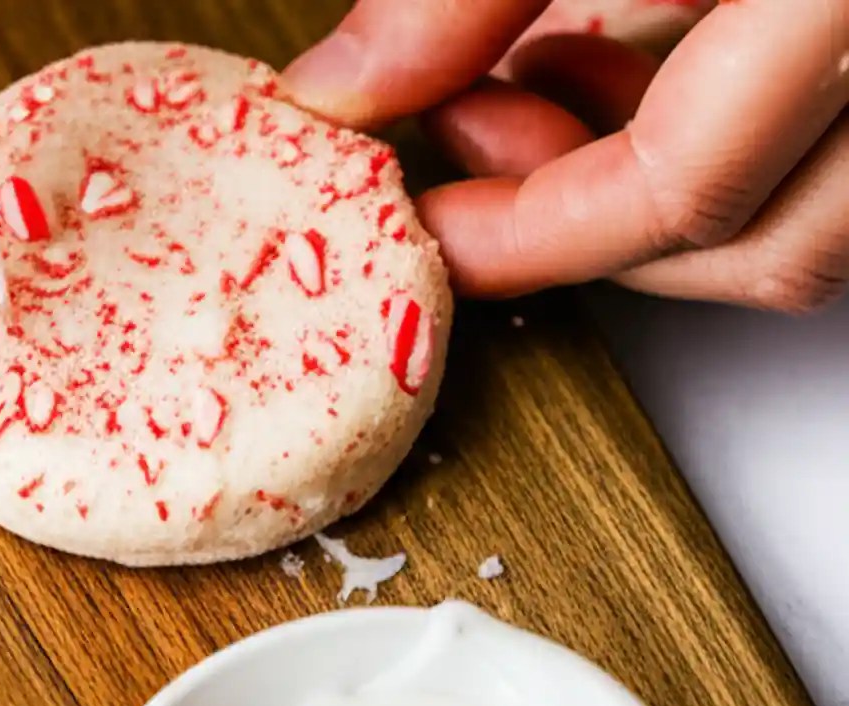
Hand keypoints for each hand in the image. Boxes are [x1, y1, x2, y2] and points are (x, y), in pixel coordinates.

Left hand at [283, 0, 848, 311]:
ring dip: (651, 178)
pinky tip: (623, 53)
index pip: (689, 185)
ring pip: (808, 207)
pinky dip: (722, 130)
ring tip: (535, 80)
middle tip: (467, 136)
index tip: (430, 223)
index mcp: (840, 0)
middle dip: (585, 222)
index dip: (533, 231)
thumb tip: (346, 85)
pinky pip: (834, 148)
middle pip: (764, 241)